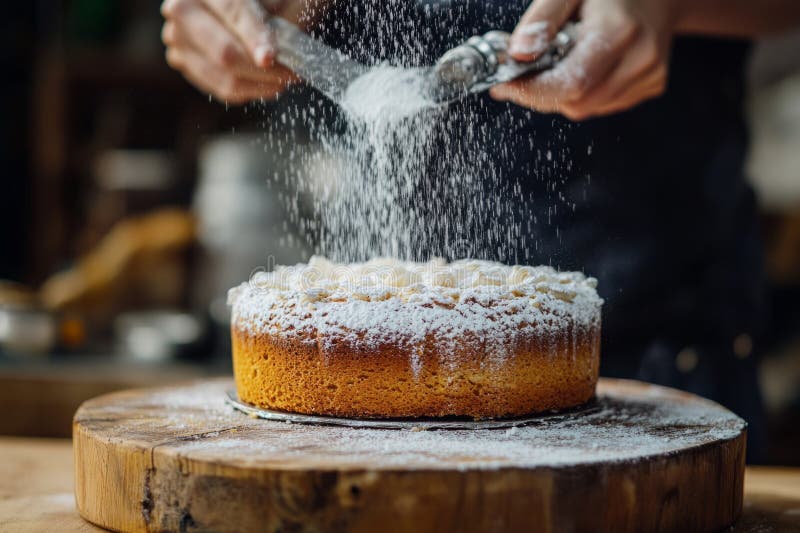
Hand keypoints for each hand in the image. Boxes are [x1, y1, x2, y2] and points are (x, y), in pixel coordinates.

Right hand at [161, 0, 307, 103]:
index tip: (271, 58)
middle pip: (224, 52)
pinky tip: (265, 82)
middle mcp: (184, 8)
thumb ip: (280, 19)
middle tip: (291, 73)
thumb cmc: (268, 0)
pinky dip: (249, 90)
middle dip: (262, 70)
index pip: (234, 11)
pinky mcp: (182, 61)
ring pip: (223, 76)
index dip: (254, 37)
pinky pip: (220, 88)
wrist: (239, 5)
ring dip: (259, 84)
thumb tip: (272, 56)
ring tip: (283, 78)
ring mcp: (178, 37)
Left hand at [490, 0, 680, 120]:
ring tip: (558, 61)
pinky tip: (585, 66)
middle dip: (541, 93)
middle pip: (576, 102)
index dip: (532, 91)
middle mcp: (640, 58)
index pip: (570, 83)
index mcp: (619, 31)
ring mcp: (650, 74)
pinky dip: (583, 93)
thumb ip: (543, 20)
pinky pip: (602, 105)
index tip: (504, 85)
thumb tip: (517, 54)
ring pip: (586, 108)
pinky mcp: (653, 84)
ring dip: (561, 93)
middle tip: (522, 74)